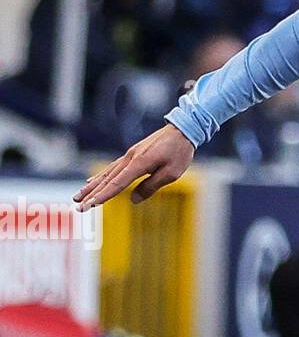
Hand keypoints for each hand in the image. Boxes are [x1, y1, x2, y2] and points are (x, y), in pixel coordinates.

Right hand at [74, 124, 194, 211]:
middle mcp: (130, 158)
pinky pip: (112, 168)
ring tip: (78, 196)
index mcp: (139, 163)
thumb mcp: (171, 173)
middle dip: (91, 194)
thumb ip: (150, 187)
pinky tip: (92, 181)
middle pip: (106, 179)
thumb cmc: (179, 153)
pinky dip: (100, 176)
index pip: (117, 184)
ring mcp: (129, 155)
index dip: (102, 196)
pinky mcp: (132, 154)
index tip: (89, 206)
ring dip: (91, 186)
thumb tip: (133, 200)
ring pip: (106, 173)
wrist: (182, 130)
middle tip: (77, 206)